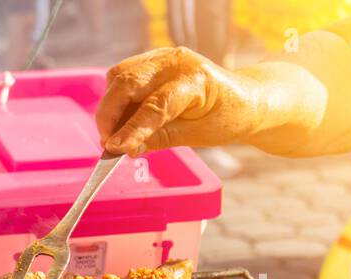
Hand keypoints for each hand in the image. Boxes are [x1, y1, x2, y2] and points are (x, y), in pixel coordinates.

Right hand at [96, 46, 271, 155]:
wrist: (243, 99)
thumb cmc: (225, 118)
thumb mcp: (197, 136)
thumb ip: (160, 139)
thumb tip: (124, 149)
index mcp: (195, 79)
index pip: (155, 105)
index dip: (131, 129)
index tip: (114, 148)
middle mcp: (176, 61)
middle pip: (127, 82)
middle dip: (109, 115)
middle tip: (108, 144)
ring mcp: (162, 57)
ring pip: (118, 77)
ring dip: (110, 107)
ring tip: (115, 134)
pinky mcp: (152, 61)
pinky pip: (122, 76)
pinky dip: (116, 99)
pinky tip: (123, 119)